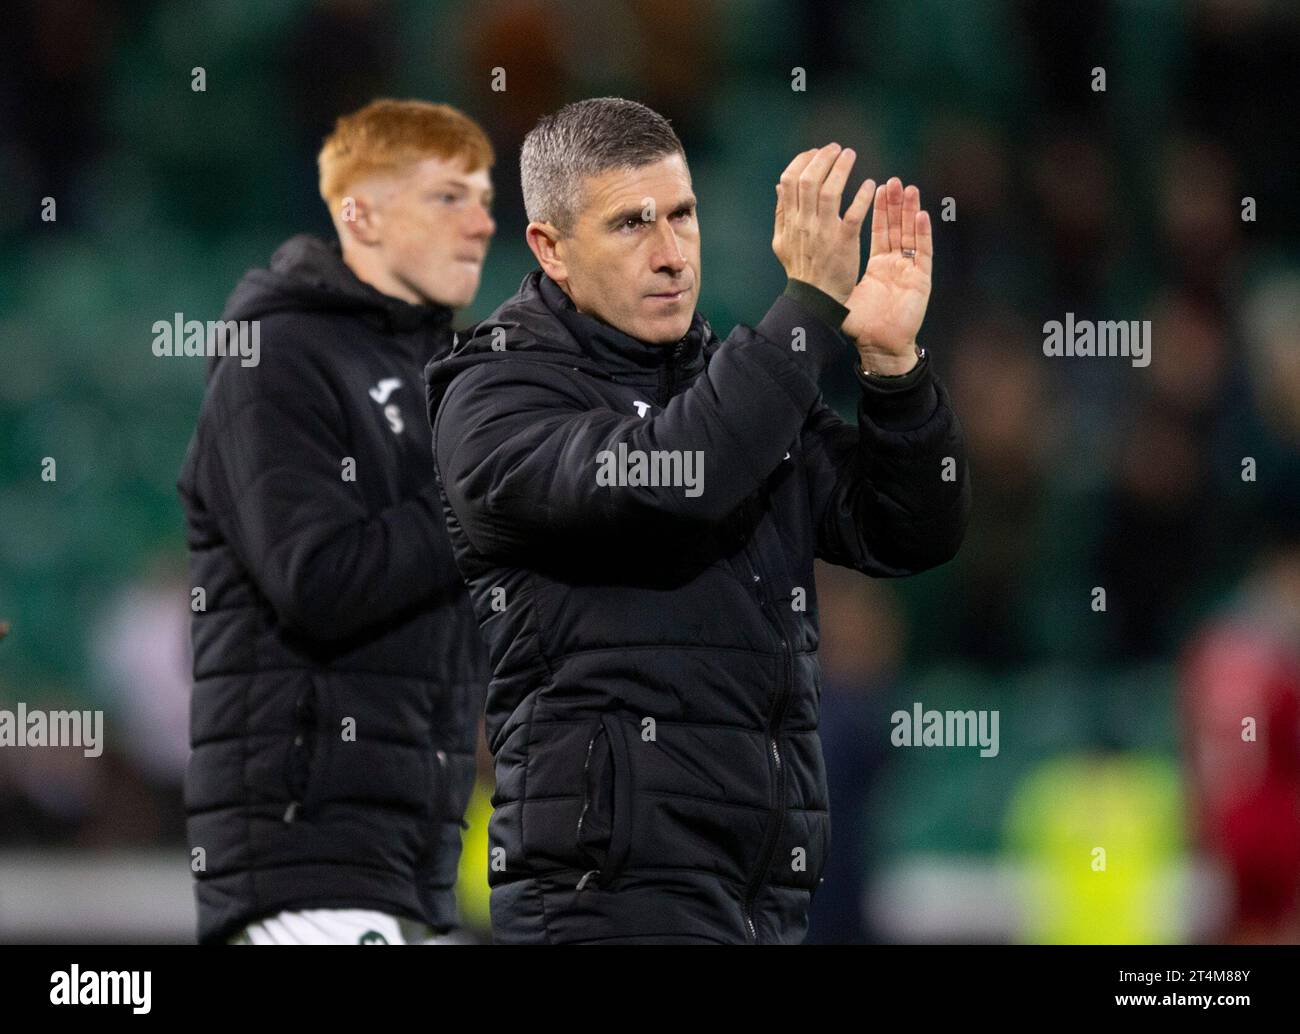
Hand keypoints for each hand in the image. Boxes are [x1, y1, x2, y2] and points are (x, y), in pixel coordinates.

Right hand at [772, 144, 874, 304]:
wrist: (815, 299)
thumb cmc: (801, 269)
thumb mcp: (783, 241)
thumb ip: (782, 213)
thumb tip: (780, 185)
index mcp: (789, 221)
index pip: (789, 181)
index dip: (802, 161)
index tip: (814, 152)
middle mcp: (804, 223)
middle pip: (809, 180)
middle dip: (822, 158)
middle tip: (835, 148)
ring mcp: (823, 232)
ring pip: (830, 191)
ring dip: (841, 168)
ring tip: (850, 155)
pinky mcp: (843, 242)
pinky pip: (854, 213)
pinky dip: (862, 196)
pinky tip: (870, 185)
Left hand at [841, 177, 931, 374]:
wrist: (881, 347)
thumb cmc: (863, 326)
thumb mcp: (846, 295)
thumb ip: (836, 278)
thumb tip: (811, 265)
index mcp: (877, 265)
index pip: (877, 230)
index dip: (877, 209)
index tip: (875, 186)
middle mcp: (894, 264)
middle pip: (895, 227)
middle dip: (894, 204)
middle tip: (892, 181)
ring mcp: (908, 271)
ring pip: (911, 234)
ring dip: (909, 212)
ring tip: (908, 189)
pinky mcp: (920, 280)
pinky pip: (922, 252)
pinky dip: (922, 233)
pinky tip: (921, 215)